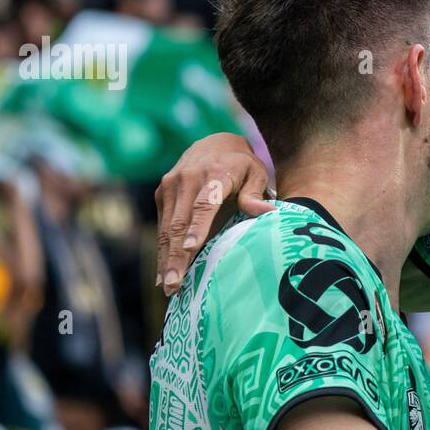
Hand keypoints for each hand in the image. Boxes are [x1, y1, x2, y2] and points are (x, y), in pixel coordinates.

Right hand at [155, 133, 272, 294]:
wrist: (213, 142)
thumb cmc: (241, 165)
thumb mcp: (256, 172)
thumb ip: (256, 192)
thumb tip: (267, 212)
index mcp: (215, 174)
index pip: (204, 203)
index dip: (197, 226)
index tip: (191, 248)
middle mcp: (188, 179)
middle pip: (180, 222)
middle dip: (176, 256)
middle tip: (175, 284)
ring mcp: (171, 186)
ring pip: (167, 227)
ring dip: (166, 258)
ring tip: (168, 287)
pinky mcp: (162, 193)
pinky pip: (162, 226)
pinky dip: (162, 250)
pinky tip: (164, 272)